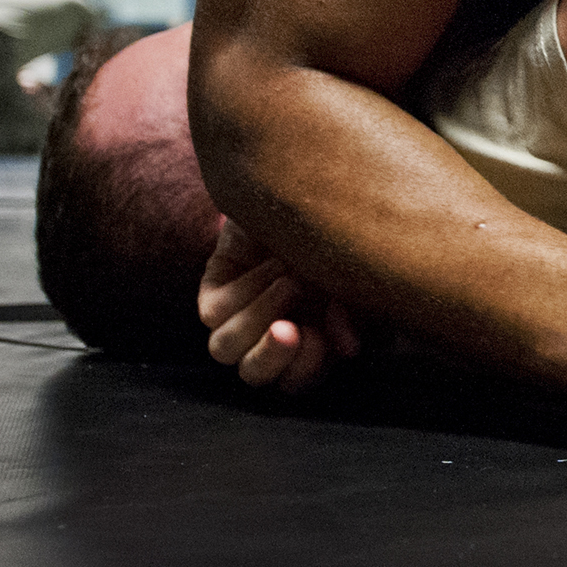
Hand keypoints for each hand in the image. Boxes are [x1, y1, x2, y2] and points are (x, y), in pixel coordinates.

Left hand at [197, 218, 360, 391]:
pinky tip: (274, 260)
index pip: (297, 379)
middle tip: (287, 329)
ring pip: (225, 348)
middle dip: (269, 357)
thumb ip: (353, 313)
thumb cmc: (341, 237)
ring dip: (260, 316)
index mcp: (305, 339)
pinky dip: (247, 289)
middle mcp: (266, 333)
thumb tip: (349, 350)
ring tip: (289, 279)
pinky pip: (216, 312)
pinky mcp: (212, 292)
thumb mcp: (354, 277)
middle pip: (253, 374)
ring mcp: (236, 315)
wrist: (310, 187)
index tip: (317, 336)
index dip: (305, 368)